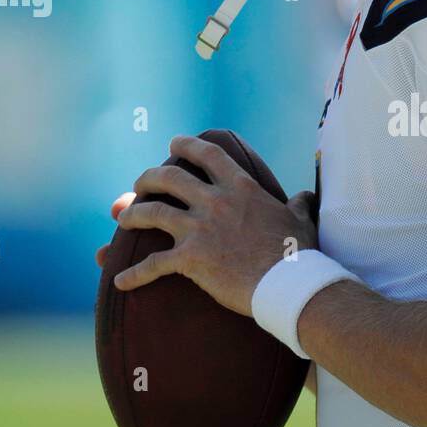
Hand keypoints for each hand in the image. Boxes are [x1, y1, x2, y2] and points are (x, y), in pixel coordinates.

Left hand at [97, 134, 318, 316]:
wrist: (290, 283)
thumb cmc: (299, 252)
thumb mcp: (300, 220)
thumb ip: (299, 204)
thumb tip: (307, 196)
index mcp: (240, 187)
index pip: (207, 154)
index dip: (186, 145)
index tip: (173, 143)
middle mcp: (215, 201)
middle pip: (169, 178)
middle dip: (148, 177)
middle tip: (139, 184)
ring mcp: (199, 229)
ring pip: (152, 212)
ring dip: (132, 214)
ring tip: (124, 219)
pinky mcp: (190, 258)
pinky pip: (153, 264)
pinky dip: (134, 274)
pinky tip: (120, 281)